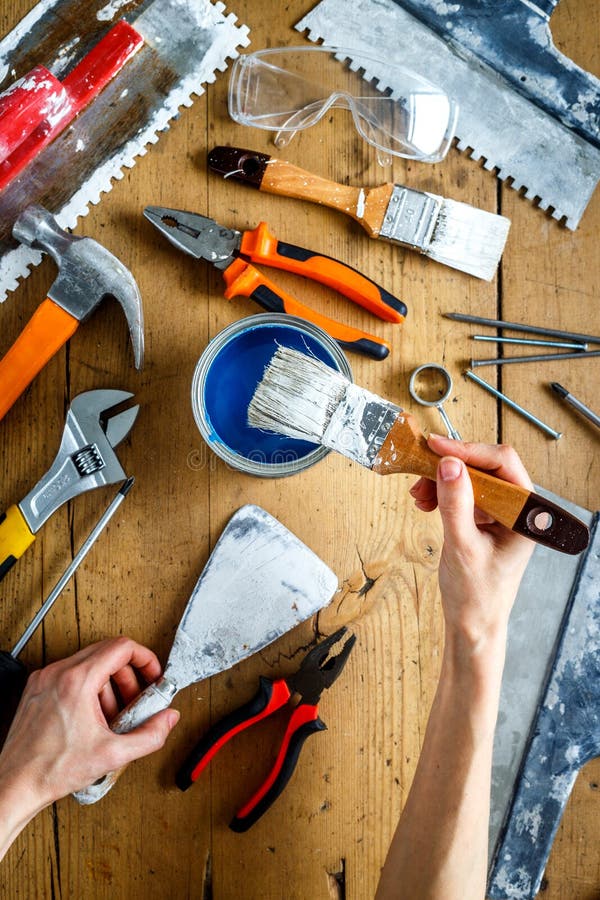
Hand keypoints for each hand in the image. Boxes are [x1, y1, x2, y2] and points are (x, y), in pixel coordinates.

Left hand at [0, 637, 178, 857]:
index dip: (145, 659)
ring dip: (110, 684)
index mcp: (77, 681)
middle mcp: (59, 673)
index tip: (152, 675)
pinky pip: (72, 674)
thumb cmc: (52, 769)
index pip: (122, 647)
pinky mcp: (37, 688)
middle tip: (135, 699)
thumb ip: (150, 735)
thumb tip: (167, 720)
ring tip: (112, 714)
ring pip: (90, 662)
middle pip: (108, 652)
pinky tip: (92, 717)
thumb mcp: (113, 755)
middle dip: (129, 675)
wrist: (16, 784)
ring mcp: (45, 679)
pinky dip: (89, 689)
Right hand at [409, 434, 533, 646]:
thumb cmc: (477, 596)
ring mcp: (501, 513)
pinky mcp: (485, 519)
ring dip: (442, 480)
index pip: (503, 463)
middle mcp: (517, 509)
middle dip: (451, 466)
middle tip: (422, 467)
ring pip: (471, 477)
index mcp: (526, 514)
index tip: (438, 448)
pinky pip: (464, 492)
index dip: (469, 451)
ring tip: (420, 494)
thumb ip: (456, 504)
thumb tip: (449, 465)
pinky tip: (426, 501)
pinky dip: (442, 492)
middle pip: (486, 466)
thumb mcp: (463, 547)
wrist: (472, 625)